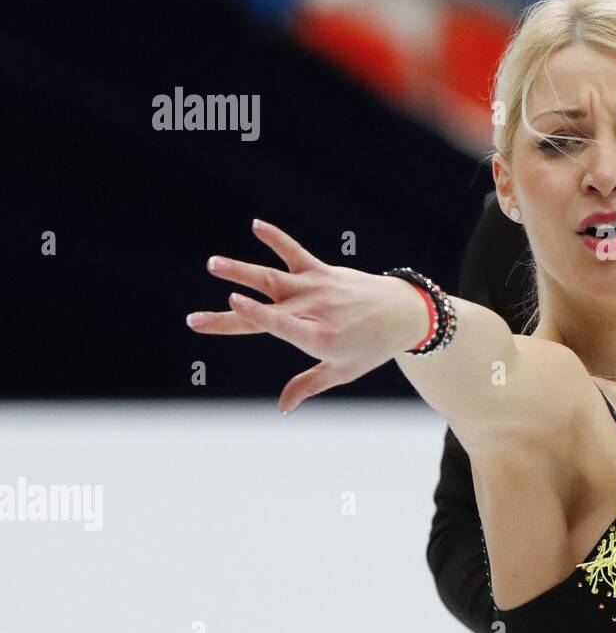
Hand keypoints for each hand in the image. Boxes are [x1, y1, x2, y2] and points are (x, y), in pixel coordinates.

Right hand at [185, 219, 428, 412]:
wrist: (404, 313)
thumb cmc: (372, 346)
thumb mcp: (343, 370)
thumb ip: (308, 385)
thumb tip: (282, 408)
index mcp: (318, 337)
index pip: (280, 325)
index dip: (256, 313)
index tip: (232, 303)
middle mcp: (314, 310)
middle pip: (264, 309)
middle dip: (229, 314)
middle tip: (194, 318)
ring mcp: (317, 288)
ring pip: (272, 278)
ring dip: (241, 270)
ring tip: (213, 264)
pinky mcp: (322, 271)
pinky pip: (295, 253)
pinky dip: (277, 238)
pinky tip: (256, 224)